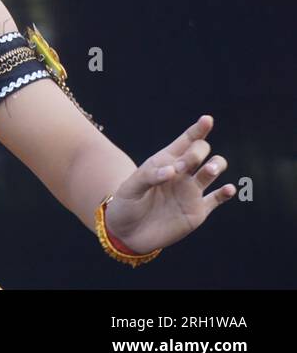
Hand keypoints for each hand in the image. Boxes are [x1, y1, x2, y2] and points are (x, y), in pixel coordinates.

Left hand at [103, 115, 235, 253]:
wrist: (127, 232)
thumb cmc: (125, 204)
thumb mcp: (130, 188)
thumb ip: (149, 176)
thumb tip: (173, 171)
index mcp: (165, 162)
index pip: (185, 141)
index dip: (198, 129)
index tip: (207, 119)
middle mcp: (182, 174)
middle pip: (201, 152)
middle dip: (198, 153)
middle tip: (184, 166)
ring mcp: (191, 192)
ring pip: (213, 170)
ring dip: (215, 167)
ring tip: (209, 171)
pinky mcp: (198, 211)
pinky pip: (218, 199)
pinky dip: (226, 193)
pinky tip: (228, 189)